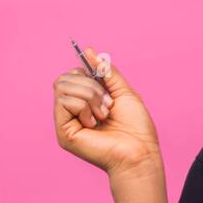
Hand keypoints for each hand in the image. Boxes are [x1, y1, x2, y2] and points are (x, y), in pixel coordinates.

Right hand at [53, 45, 161, 176]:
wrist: (139, 151)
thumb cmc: (136, 127)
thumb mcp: (122, 91)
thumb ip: (106, 71)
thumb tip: (88, 50)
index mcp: (85, 101)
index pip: (72, 74)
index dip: (87, 71)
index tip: (104, 81)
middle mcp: (72, 111)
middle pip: (64, 78)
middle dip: (90, 85)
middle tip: (107, 104)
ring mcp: (66, 121)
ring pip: (63, 87)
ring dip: (89, 96)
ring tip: (103, 114)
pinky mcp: (63, 132)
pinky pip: (63, 102)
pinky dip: (84, 107)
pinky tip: (94, 123)